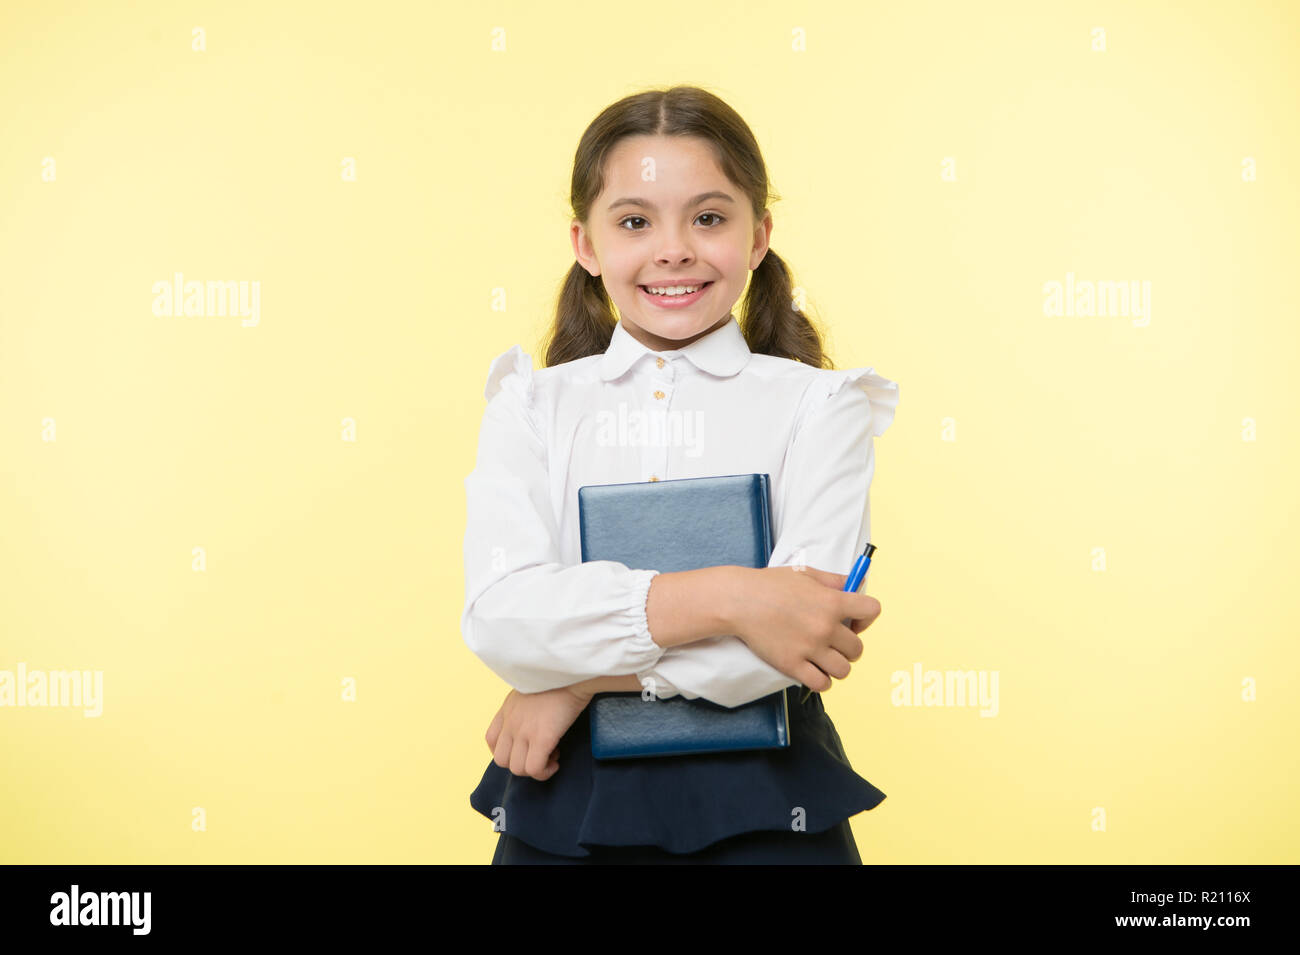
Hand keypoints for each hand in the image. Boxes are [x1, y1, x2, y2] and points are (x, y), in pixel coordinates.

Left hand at [485, 685, 593, 780]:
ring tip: (551, 756)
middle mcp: (511, 722)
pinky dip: (545, 772)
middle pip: (501, 760)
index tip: (523, 749)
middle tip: (540, 754)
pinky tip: (556, 761)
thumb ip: (524, 705)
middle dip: (521, 764)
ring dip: (534, 770)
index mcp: (507, 709)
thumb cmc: (558, 678)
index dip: (506, 751)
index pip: (491, 740)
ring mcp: (524, 731)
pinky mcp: (541, 738)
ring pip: (517, 769)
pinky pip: (535, 768)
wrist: (571, 672)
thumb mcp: (531, 687)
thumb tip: (534, 718)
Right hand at [728, 565, 881, 691]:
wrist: (739, 601)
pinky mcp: (792, 665)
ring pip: (843, 670)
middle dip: (847, 647)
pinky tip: (813, 671)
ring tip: (824, 659)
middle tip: (832, 643)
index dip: (866, 618)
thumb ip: (834, 580)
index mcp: (832, 601)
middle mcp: (825, 626)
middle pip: (857, 648)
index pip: (872, 611)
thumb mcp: (806, 574)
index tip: (853, 621)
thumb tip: (854, 586)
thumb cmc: (770, 585)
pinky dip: (821, 680)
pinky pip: (821, 684)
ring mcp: (810, 648)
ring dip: (836, 666)